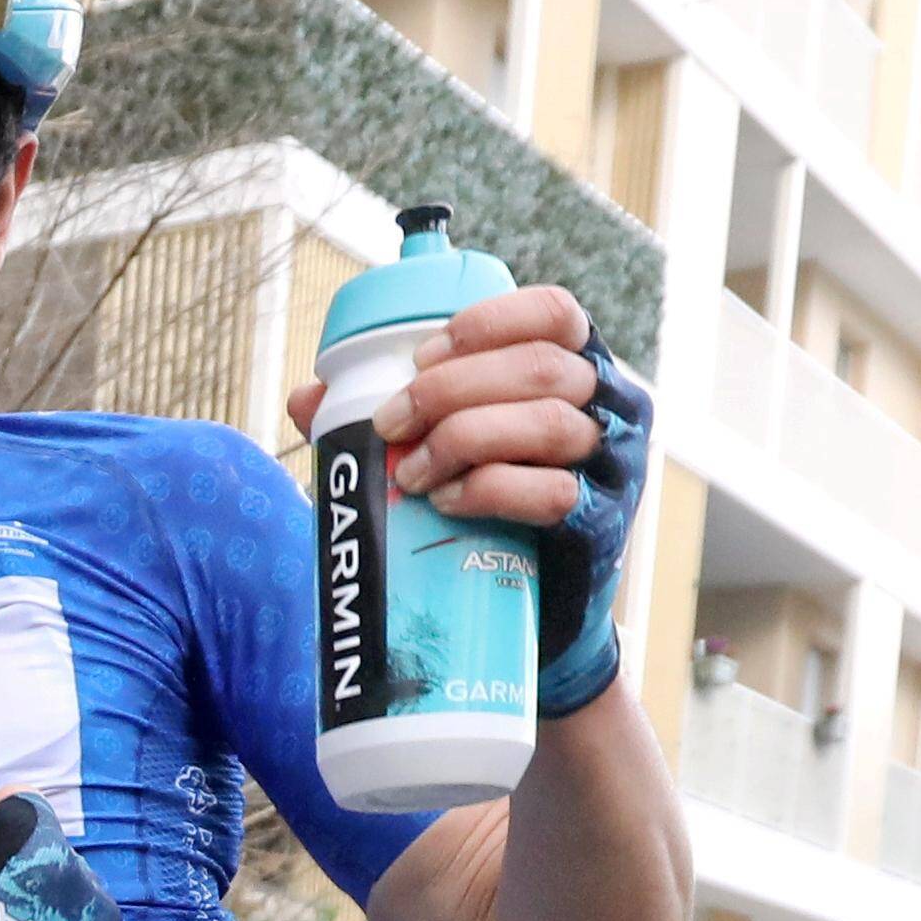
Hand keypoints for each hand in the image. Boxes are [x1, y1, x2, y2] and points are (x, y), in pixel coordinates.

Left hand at [285, 285, 649, 718]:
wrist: (532, 607)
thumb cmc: (485, 504)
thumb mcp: (443, 447)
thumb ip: (382, 417)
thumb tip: (306, 399)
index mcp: (574, 367)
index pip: (556, 313)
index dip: (490, 323)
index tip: (423, 356)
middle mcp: (610, 405)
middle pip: (541, 368)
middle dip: (450, 390)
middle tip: (389, 424)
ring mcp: (613, 464)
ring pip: (550, 424)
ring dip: (463, 439)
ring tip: (410, 474)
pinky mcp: (602, 521)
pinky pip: (553, 492)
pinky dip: (490, 490)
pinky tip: (446, 502)